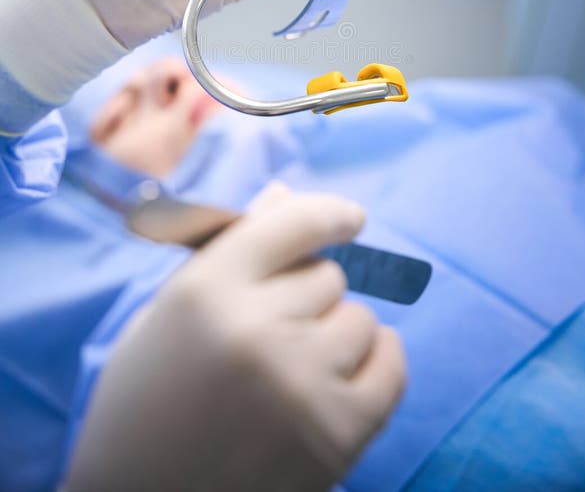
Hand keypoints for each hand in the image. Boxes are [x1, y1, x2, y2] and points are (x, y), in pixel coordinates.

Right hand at [67, 185, 404, 491]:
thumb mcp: (169, 313)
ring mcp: (300, 384)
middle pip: (327, 275)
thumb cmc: (146, 401)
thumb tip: (283, 195)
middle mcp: (255, 330)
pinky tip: (347, 373)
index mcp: (205, 291)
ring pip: (359, 318)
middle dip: (308, 294)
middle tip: (275, 331)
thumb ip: (228, 252)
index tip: (350, 218)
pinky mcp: (337, 435)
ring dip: (336, 333)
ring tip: (296, 366)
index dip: (328, 213)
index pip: (292, 223)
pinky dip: (377, 362)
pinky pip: (391, 366)